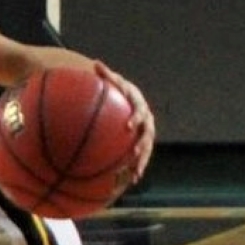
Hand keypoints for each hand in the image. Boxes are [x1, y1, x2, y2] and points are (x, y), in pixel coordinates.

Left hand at [94, 62, 154, 179]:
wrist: (132, 100)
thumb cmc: (119, 90)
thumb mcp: (113, 82)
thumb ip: (106, 75)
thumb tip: (96, 63)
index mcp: (140, 106)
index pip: (140, 111)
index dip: (136, 118)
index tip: (128, 126)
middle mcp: (147, 120)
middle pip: (148, 134)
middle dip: (143, 145)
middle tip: (134, 152)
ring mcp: (146, 133)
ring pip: (147, 149)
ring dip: (142, 161)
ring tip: (136, 173)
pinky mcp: (143, 143)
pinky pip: (141, 157)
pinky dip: (137, 167)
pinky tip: (132, 180)